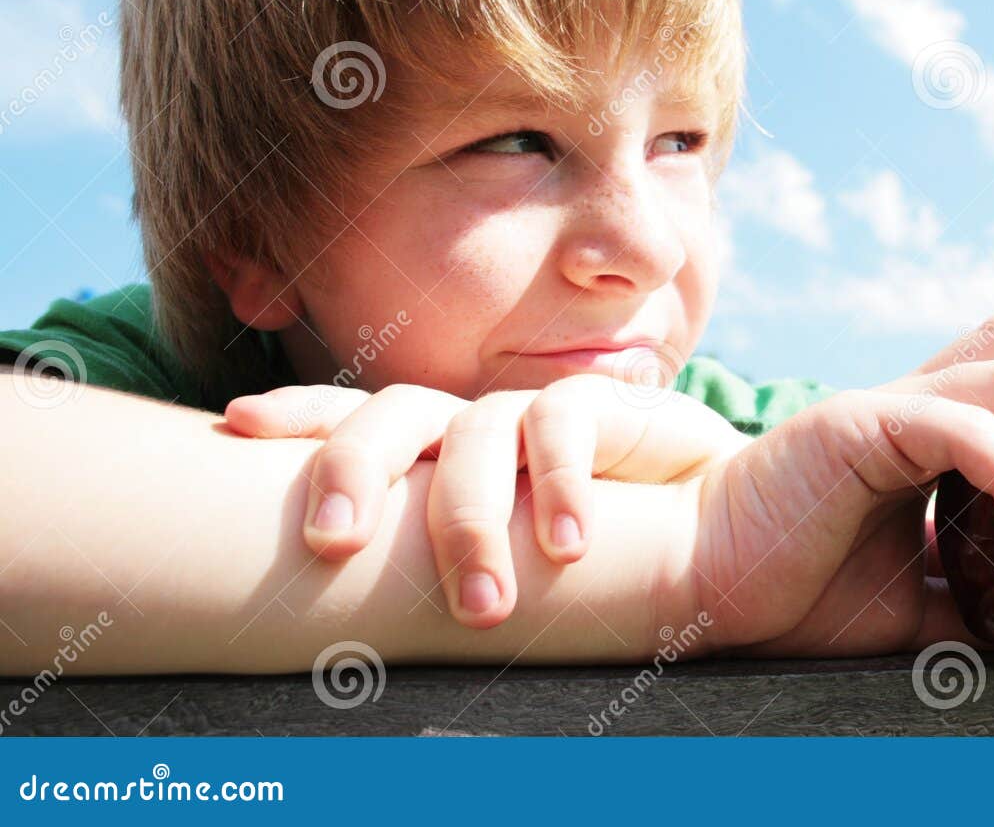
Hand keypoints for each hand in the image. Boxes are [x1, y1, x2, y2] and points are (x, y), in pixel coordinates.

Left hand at [223, 376, 750, 626]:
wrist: (707, 528)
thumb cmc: (584, 560)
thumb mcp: (496, 568)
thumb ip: (430, 571)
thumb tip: (338, 637)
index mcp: (432, 456)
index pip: (352, 419)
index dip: (299, 416)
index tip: (235, 424)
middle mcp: (472, 428)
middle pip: (394, 412)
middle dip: (353, 466)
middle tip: (331, 542)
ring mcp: (534, 415)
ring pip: (476, 432)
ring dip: (470, 520)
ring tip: (484, 608)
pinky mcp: (601, 407)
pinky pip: (562, 424)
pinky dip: (560, 483)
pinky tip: (566, 548)